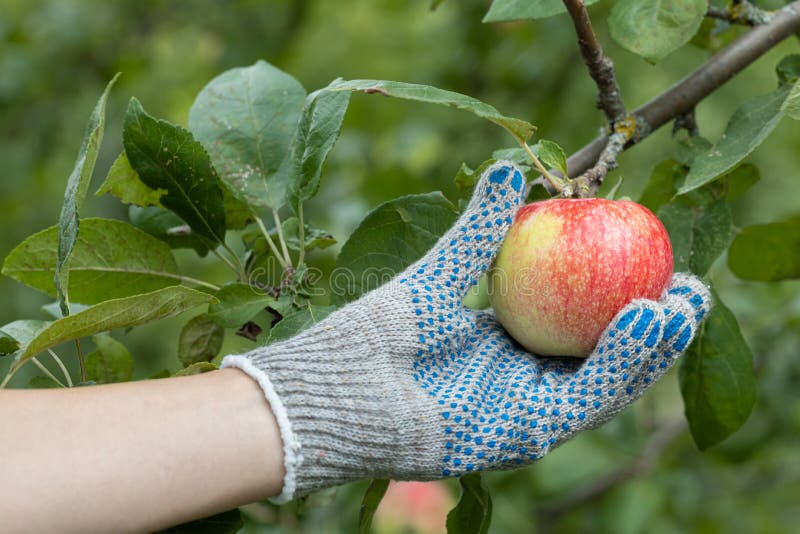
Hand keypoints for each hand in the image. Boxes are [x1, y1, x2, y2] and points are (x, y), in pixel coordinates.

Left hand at [223, 161, 710, 501]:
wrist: (346, 384)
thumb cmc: (382, 330)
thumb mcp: (442, 271)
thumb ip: (480, 230)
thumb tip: (509, 169)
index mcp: (509, 345)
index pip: (581, 324)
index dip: (622, 297)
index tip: (653, 258)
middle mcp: (525, 380)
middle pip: (607, 355)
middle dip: (655, 326)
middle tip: (691, 285)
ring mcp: (530, 409)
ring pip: (610, 379)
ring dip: (654, 344)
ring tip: (685, 301)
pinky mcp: (528, 432)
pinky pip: (588, 395)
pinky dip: (621, 361)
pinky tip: (645, 320)